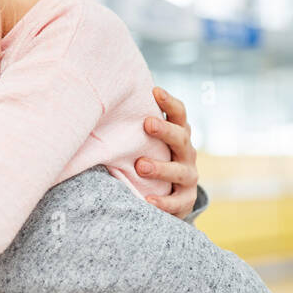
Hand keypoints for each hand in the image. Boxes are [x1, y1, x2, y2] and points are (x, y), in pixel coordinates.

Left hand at [137, 87, 197, 218]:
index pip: (179, 115)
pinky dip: (163, 202)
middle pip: (181, 139)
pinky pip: (177, 202)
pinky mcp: (186, 200)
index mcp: (178, 135)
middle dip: (165, 131)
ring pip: (179, 171)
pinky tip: (147, 199)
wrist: (171, 196)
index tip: (155, 91)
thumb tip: (105, 106)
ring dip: (161, 167)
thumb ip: (134, 128)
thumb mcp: (147, 143)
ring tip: (140, 166)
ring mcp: (188, 176)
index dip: (169, 103)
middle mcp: (186, 153)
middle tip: (147, 124)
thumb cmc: (151, 159)